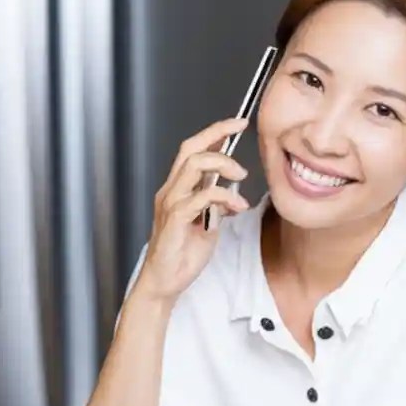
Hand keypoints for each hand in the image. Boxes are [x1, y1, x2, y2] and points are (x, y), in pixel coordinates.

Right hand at [132, 118, 251, 302]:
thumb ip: (216, 205)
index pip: (192, 150)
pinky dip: (224, 197)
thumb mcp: (207, 224)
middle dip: (217, 134)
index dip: (214, 132)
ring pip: (194, 166)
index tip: (237, 124)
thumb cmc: (181, 255)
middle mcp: (171, 191)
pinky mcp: (176, 219)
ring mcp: (171, 204)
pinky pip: (200, 197)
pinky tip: (238, 208)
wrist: (165, 282)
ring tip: (241, 177)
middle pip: (190, 149)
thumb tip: (233, 193)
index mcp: (177, 190)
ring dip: (222, 165)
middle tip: (240, 131)